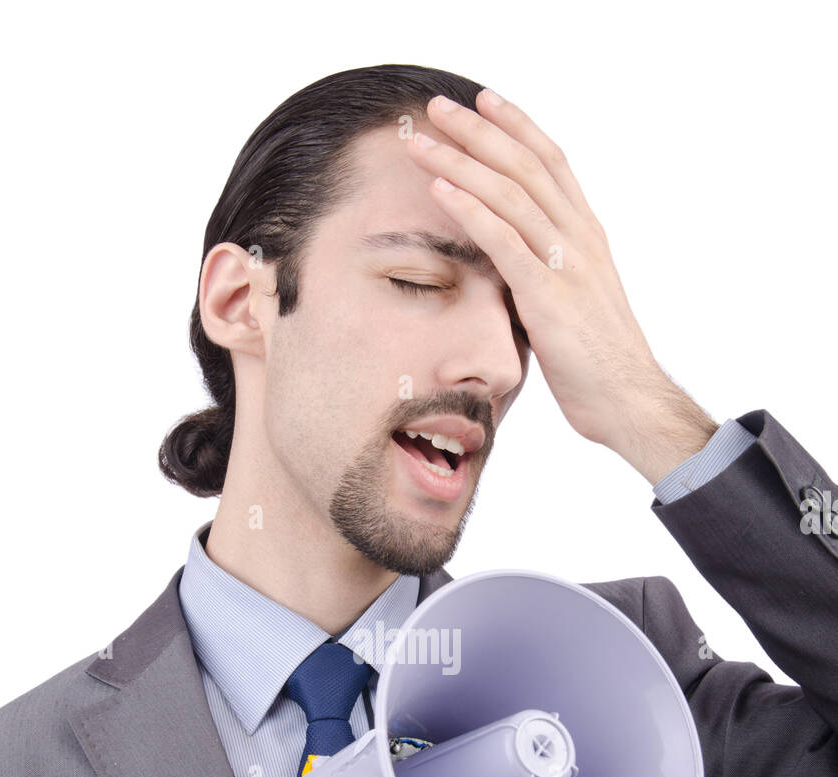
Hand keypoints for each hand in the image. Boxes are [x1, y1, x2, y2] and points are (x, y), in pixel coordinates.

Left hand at [407, 91, 716, 482]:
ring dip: (461, 160)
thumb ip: (547, 275)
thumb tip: (514, 266)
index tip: (483, 100)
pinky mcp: (549, 298)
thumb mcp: (574, 305)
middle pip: (525, 165)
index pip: (552, 162)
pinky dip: (470, 210)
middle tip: (437, 104)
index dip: (517, 126)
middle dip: (478, 130)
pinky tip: (439, 188)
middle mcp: (580, 239)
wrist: (630, 402)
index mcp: (588, 237)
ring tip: (421, 140)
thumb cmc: (599, 365)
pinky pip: (504, 242)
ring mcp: (566, 266)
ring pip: (510, 194)